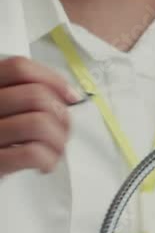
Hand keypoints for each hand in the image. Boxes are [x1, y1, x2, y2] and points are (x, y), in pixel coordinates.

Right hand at [0, 57, 79, 176]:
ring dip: (59, 141)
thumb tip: (67, 97)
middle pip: (36, 96)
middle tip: (61, 132)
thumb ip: (24, 98)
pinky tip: (44, 165)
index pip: (20, 68)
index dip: (53, 80)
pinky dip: (49, 160)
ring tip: (53, 151)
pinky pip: (33, 153)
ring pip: (40, 123)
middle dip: (62, 116)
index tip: (69, 96)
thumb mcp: (4, 111)